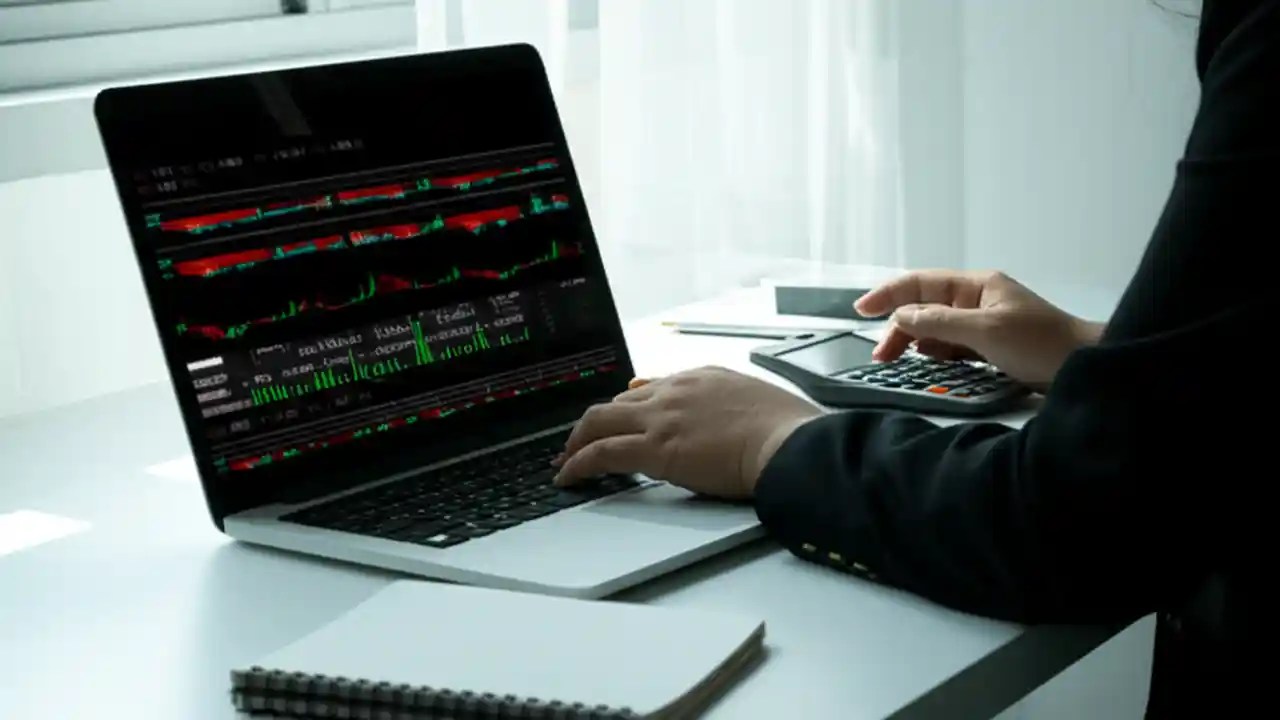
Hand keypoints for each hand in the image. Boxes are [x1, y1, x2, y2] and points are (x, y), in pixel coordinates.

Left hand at [551, 367, 821, 498]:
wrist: (789, 443)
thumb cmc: (787, 430)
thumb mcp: (756, 399)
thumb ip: (728, 401)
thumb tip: (718, 410)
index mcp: (701, 377)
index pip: (650, 387)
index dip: (628, 406)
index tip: (618, 419)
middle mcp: (675, 390)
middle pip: (618, 402)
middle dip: (595, 423)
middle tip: (580, 442)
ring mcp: (662, 417)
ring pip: (600, 421)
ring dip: (577, 442)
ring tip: (566, 461)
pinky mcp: (655, 448)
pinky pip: (602, 453)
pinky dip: (578, 464)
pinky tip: (569, 476)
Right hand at [854, 270, 1103, 389]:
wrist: (1086, 367)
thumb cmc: (1043, 344)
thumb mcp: (985, 331)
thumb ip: (939, 322)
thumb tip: (902, 316)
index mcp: (976, 285)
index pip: (921, 283)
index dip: (888, 294)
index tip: (862, 310)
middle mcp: (977, 300)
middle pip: (924, 308)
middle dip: (899, 328)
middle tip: (882, 356)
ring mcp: (983, 324)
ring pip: (935, 329)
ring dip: (915, 343)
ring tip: (900, 362)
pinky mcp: (990, 347)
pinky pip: (951, 346)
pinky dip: (936, 355)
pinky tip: (931, 364)